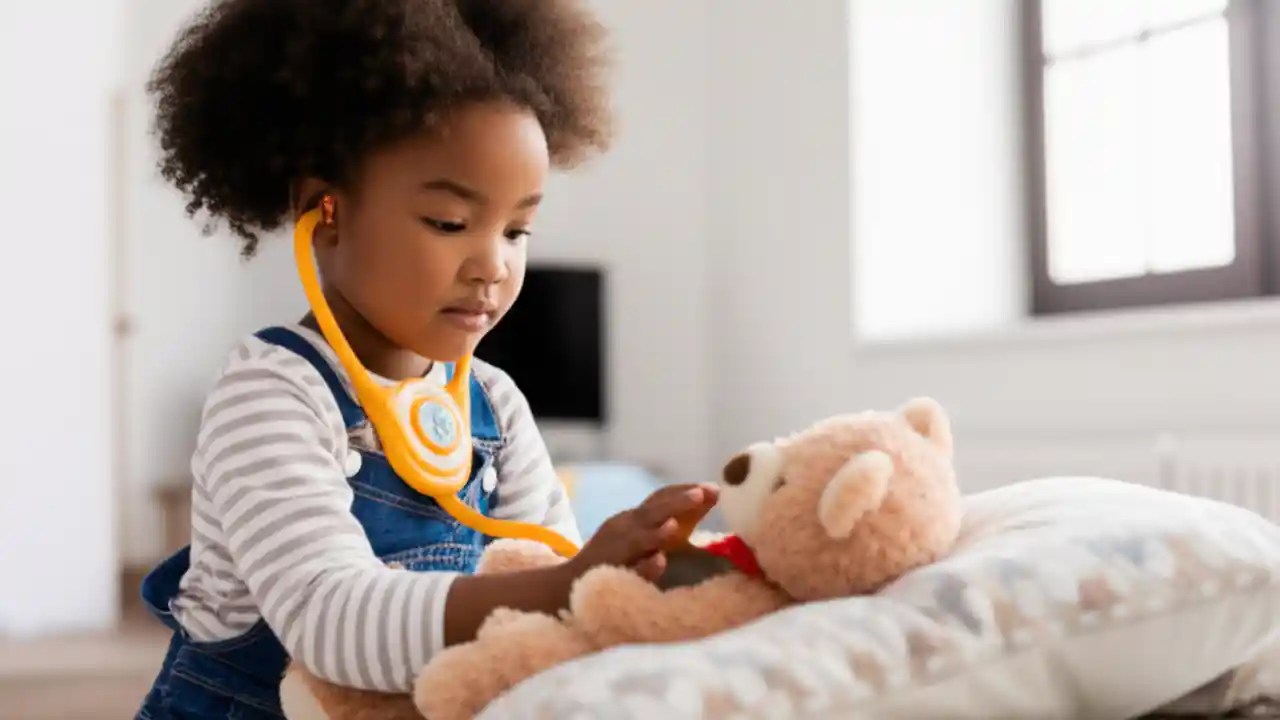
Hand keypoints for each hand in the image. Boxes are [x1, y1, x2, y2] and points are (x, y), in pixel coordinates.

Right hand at [569, 483, 718, 581]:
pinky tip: (658, 562)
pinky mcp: (606, 575)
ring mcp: (613, 552)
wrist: (568, 586)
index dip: (685, 491)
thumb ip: (675, 520)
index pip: (660, 499)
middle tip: (701, 494)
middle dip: (676, 503)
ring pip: (636, 541)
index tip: (714, 488)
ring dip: (655, 534)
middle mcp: (622, 530)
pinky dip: (643, 567)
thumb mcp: (644, 536)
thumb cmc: (619, 559)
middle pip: (650, 512)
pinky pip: (627, 571)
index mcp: (633, 519)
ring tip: (674, 526)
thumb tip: (712, 497)